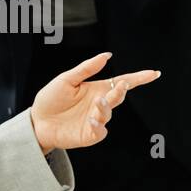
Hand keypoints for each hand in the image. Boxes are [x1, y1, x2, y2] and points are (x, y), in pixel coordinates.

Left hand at [29, 51, 159, 151]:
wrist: (36, 121)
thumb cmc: (51, 99)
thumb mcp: (67, 79)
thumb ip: (86, 68)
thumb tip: (107, 55)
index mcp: (97, 89)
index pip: (122, 82)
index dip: (139, 78)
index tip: (154, 73)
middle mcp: (99, 104)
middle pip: (118, 96)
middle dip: (122, 90)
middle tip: (123, 85)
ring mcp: (96, 120)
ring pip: (109, 113)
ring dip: (106, 106)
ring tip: (98, 101)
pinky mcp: (89, 134)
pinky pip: (100, 131)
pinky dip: (98, 125)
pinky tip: (92, 119)